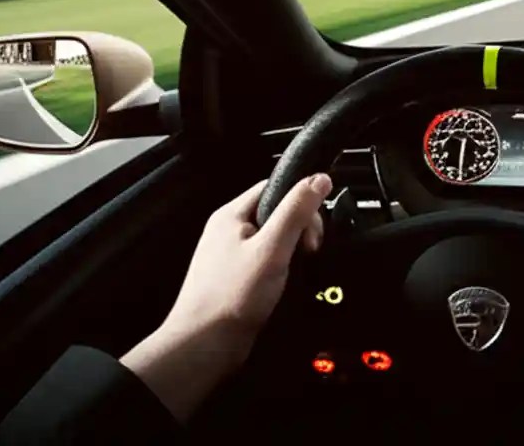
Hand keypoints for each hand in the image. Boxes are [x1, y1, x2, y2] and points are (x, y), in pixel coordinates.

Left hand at [121, 175, 330, 421]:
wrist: (204, 345)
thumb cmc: (233, 296)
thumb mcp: (272, 248)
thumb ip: (296, 211)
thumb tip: (319, 179)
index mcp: (231, 214)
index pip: (274, 188)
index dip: (301, 202)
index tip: (314, 229)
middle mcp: (228, 231)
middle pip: (276, 214)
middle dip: (299, 231)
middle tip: (308, 253)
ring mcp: (230, 256)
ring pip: (273, 240)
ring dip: (291, 253)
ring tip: (294, 273)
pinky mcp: (235, 279)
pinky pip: (266, 263)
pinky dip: (280, 271)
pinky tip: (283, 286)